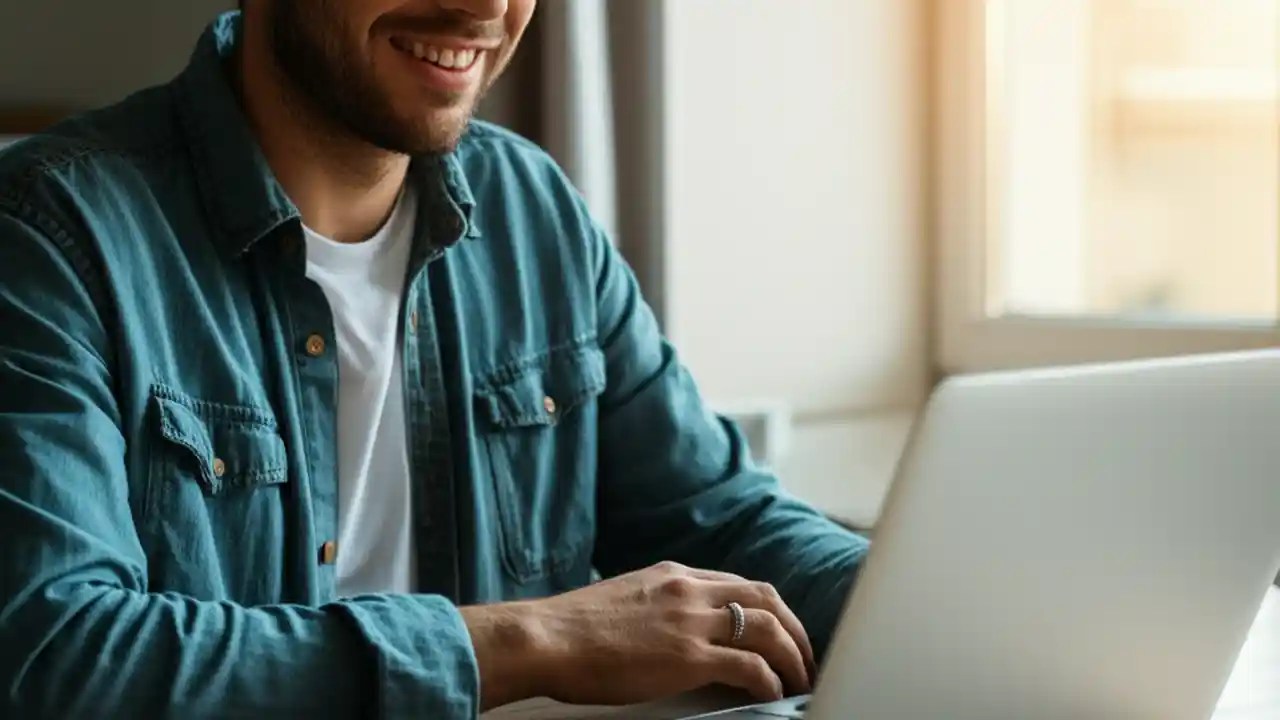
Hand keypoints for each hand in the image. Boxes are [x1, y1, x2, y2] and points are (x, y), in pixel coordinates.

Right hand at [462, 561, 814, 708]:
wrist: (546, 637)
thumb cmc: (571, 628)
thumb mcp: (624, 599)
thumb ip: (657, 605)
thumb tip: (671, 628)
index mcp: (674, 576)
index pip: (740, 584)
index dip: (769, 608)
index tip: (780, 629)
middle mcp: (690, 590)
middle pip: (766, 599)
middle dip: (794, 628)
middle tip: (804, 656)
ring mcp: (691, 622)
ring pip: (768, 628)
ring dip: (792, 655)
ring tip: (800, 679)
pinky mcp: (688, 657)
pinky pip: (750, 666)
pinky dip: (769, 680)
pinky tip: (772, 694)